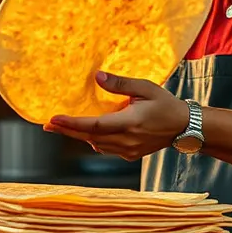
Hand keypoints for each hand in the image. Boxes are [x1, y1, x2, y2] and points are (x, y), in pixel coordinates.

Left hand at [44, 71, 190, 161]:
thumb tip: (98, 77)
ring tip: (64, 126)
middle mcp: (127, 140)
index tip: (53, 119)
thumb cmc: (165, 104)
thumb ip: (120, 84)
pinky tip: (89, 131)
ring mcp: (128, 151)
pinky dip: (94, 140)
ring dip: (80, 135)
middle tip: (47, 125)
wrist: (184, 127)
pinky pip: (105, 148)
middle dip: (67, 131)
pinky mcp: (130, 155)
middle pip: (89, 137)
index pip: (94, 125)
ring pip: (96, 144)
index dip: (72, 123)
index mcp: (130, 122)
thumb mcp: (145, 88)